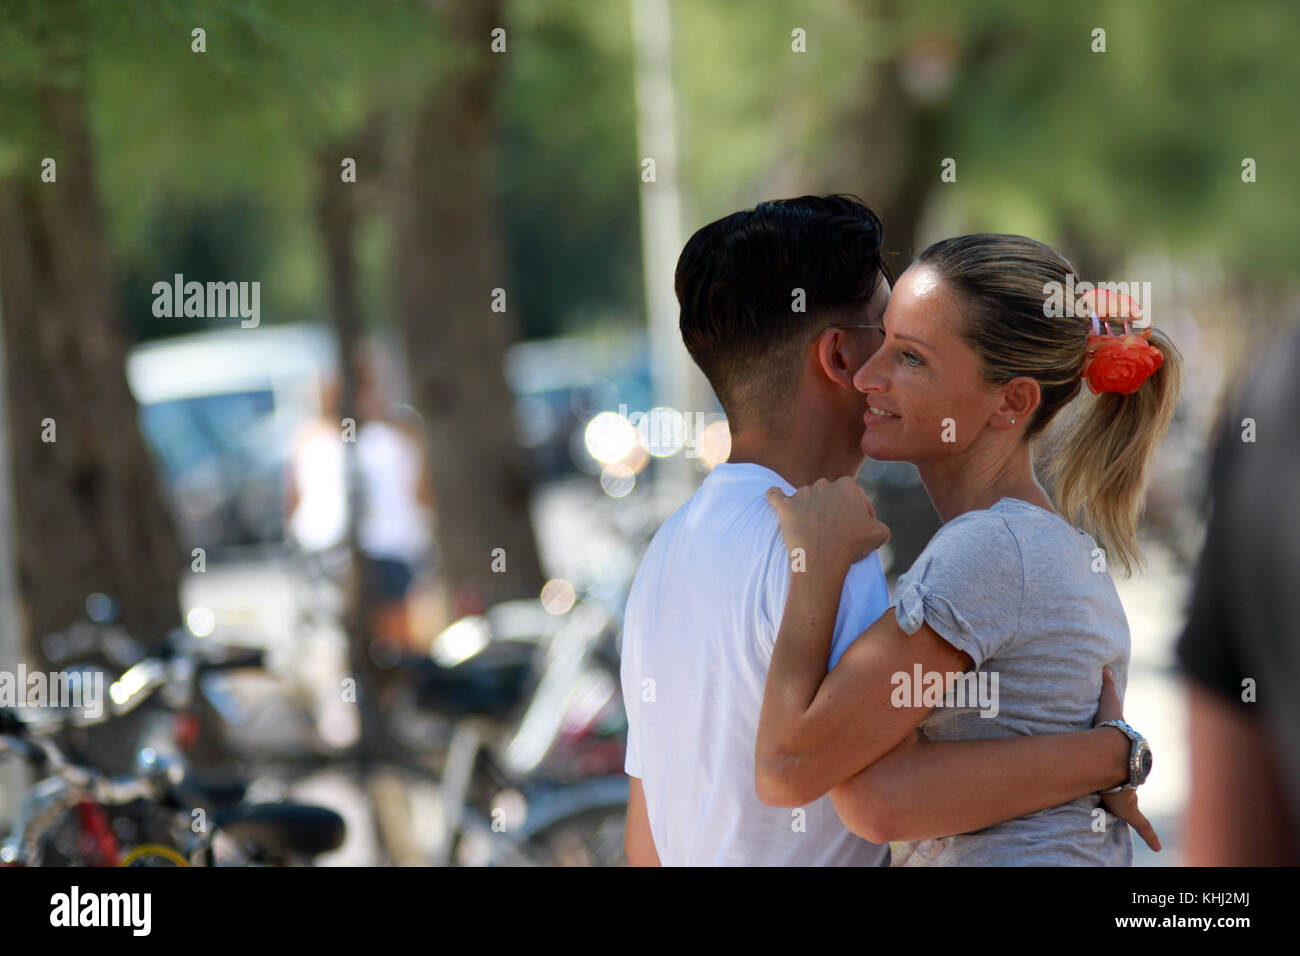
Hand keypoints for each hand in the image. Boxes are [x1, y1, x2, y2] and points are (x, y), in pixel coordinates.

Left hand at [765, 477, 889, 567]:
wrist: (822, 561)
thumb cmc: (851, 546)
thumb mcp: (880, 533)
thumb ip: (878, 523)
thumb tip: (873, 525)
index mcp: (848, 485)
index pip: (854, 497)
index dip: (858, 514)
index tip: (855, 530)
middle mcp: (824, 484)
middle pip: (829, 497)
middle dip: (832, 510)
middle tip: (834, 532)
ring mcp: (802, 494)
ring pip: (805, 498)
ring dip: (808, 510)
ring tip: (812, 530)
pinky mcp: (784, 506)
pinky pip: (775, 495)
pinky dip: (775, 496)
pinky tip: (775, 496)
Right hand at [1094, 666, 1161, 851]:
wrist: (1117, 754)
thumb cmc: (1113, 733)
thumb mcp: (1110, 707)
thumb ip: (1108, 687)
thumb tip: (1105, 666)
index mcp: (1130, 753)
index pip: (1132, 753)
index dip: (1129, 755)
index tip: (1127, 757)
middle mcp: (1134, 774)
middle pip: (1136, 777)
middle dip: (1134, 780)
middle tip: (1127, 786)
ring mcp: (1132, 793)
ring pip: (1138, 803)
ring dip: (1138, 810)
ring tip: (1136, 819)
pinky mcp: (1130, 810)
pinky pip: (1141, 825)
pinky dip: (1149, 836)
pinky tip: (1155, 847)